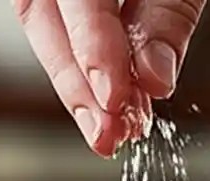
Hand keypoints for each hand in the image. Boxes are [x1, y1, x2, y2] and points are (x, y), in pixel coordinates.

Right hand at [14, 0, 204, 156]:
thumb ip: (169, 13)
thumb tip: (155, 80)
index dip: (90, 49)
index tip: (112, 99)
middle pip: (40, 18)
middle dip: (76, 85)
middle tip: (108, 137)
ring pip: (44, 29)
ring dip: (78, 87)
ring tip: (113, 131)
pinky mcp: (61, 3)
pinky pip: (58, 28)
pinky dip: (85, 69)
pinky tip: (110, 103)